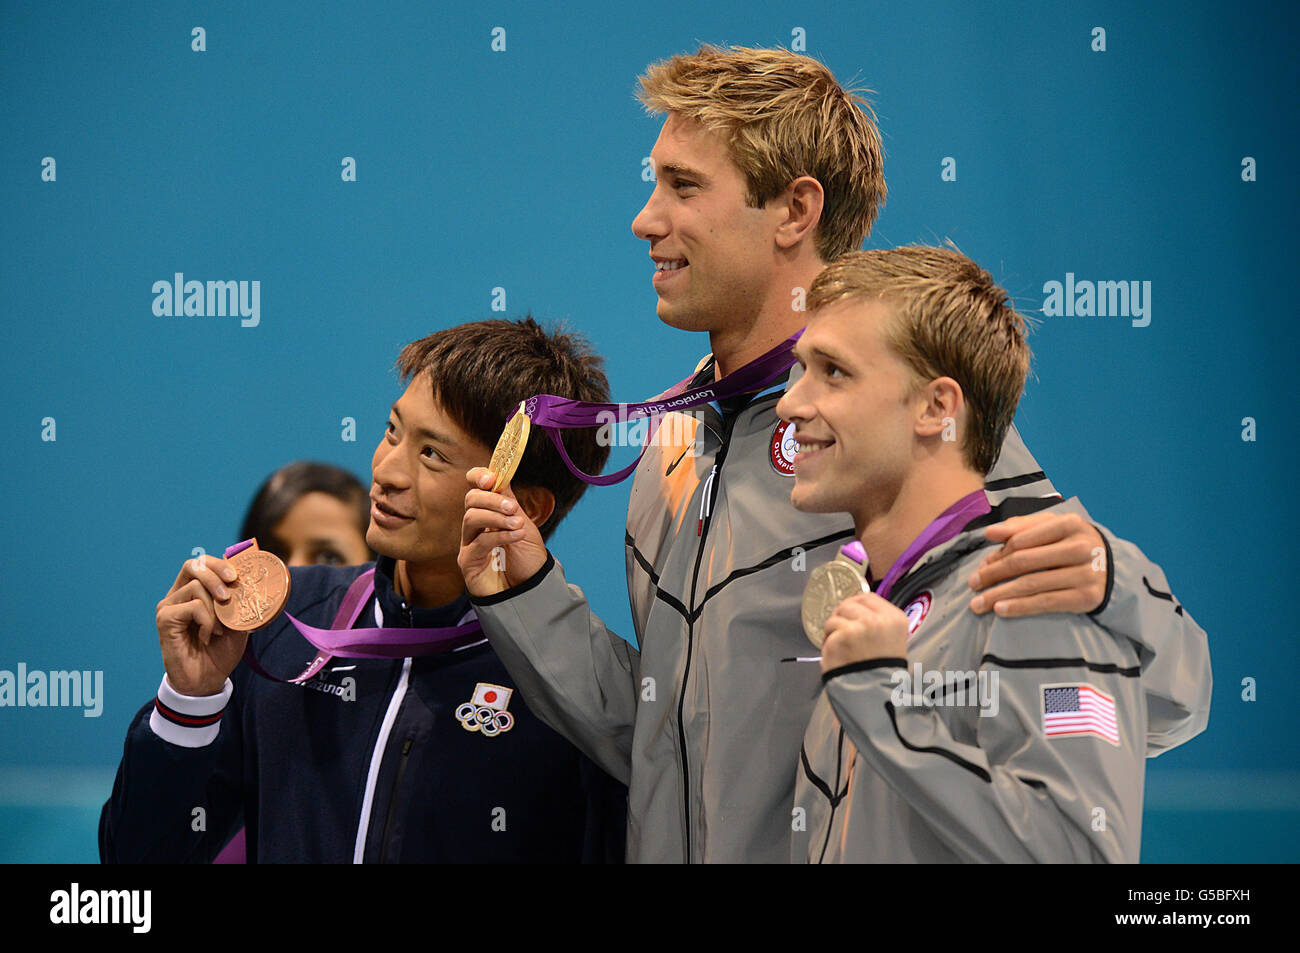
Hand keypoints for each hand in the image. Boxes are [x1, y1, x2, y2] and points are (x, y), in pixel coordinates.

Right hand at [156, 554, 248, 696]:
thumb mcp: (238, 623)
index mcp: (194, 592)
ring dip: (216, 609)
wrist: (206, 681)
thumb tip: (252, 581)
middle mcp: (178, 595)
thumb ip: (241, 602)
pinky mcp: (164, 619)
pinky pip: (192, 606)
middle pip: (194, 565)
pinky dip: (207, 621)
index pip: (202, 563)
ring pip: (196, 586)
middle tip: (229, 595)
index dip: (219, 564)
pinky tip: (207, 637)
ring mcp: (169, 606)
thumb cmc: (220, 651)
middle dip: (216, 575)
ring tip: (219, 631)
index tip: (236, 576)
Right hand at [459, 467, 548, 597]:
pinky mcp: (468, 561)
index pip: (475, 488)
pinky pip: (479, 541)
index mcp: (489, 514)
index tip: (490, 478)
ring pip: (471, 518)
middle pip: (471, 500)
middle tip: (512, 507)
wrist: (529, 591)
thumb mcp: (523, 525)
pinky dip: (499, 535)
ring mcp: (470, 543)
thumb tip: (500, 475)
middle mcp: (475, 527)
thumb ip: (510, 503)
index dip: (478, 477)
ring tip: (517, 525)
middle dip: (492, 499)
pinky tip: (515, 536)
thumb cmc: (526, 560)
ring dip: (496, 517)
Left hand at [819, 592, 909, 673]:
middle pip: (848, 605)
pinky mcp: (838, 640)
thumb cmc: (884, 671)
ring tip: (843, 648)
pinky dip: (828, 645)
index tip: (851, 614)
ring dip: (833, 632)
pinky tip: (838, 657)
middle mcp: (876, 620)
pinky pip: (826, 636)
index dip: (856, 605)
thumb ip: (878, 621)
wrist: (875, 695)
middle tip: (845, 633)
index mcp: (894, 618)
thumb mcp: (893, 639)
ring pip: (834, 619)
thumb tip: (856, 607)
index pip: (868, 597)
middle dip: (842, 617)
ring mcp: (855, 629)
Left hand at [967, 511, 1105, 616]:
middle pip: (1024, 562)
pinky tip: (1000, 610)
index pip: (1022, 539)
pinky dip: (1019, 607)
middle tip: (972, 584)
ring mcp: (1085, 573)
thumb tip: (990, 533)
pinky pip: (1045, 603)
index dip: (997, 553)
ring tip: (977, 603)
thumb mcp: (1053, 527)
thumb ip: (1022, 526)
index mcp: (1069, 524)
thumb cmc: (1072, 544)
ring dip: (999, 595)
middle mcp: (1080, 547)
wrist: (1113, 568)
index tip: (981, 564)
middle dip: (993, 574)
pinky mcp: (1087, 598)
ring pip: (1031, 584)